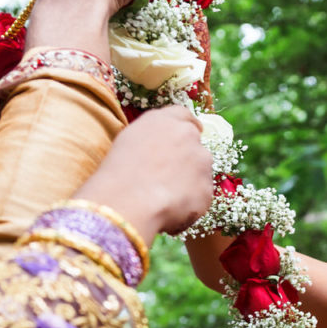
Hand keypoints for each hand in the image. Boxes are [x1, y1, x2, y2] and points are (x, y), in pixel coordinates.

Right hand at [72, 107, 212, 242]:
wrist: (128, 200)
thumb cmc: (119, 171)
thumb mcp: (128, 141)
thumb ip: (151, 137)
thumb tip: (160, 147)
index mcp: (166, 120)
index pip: (184, 115)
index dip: (187, 126)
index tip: (188, 135)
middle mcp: (188, 135)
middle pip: (195, 145)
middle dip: (187, 159)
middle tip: (168, 177)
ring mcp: (202, 162)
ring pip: (200, 172)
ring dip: (189, 182)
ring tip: (164, 198)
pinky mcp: (207, 189)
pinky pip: (200, 198)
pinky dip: (189, 205)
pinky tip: (169, 211)